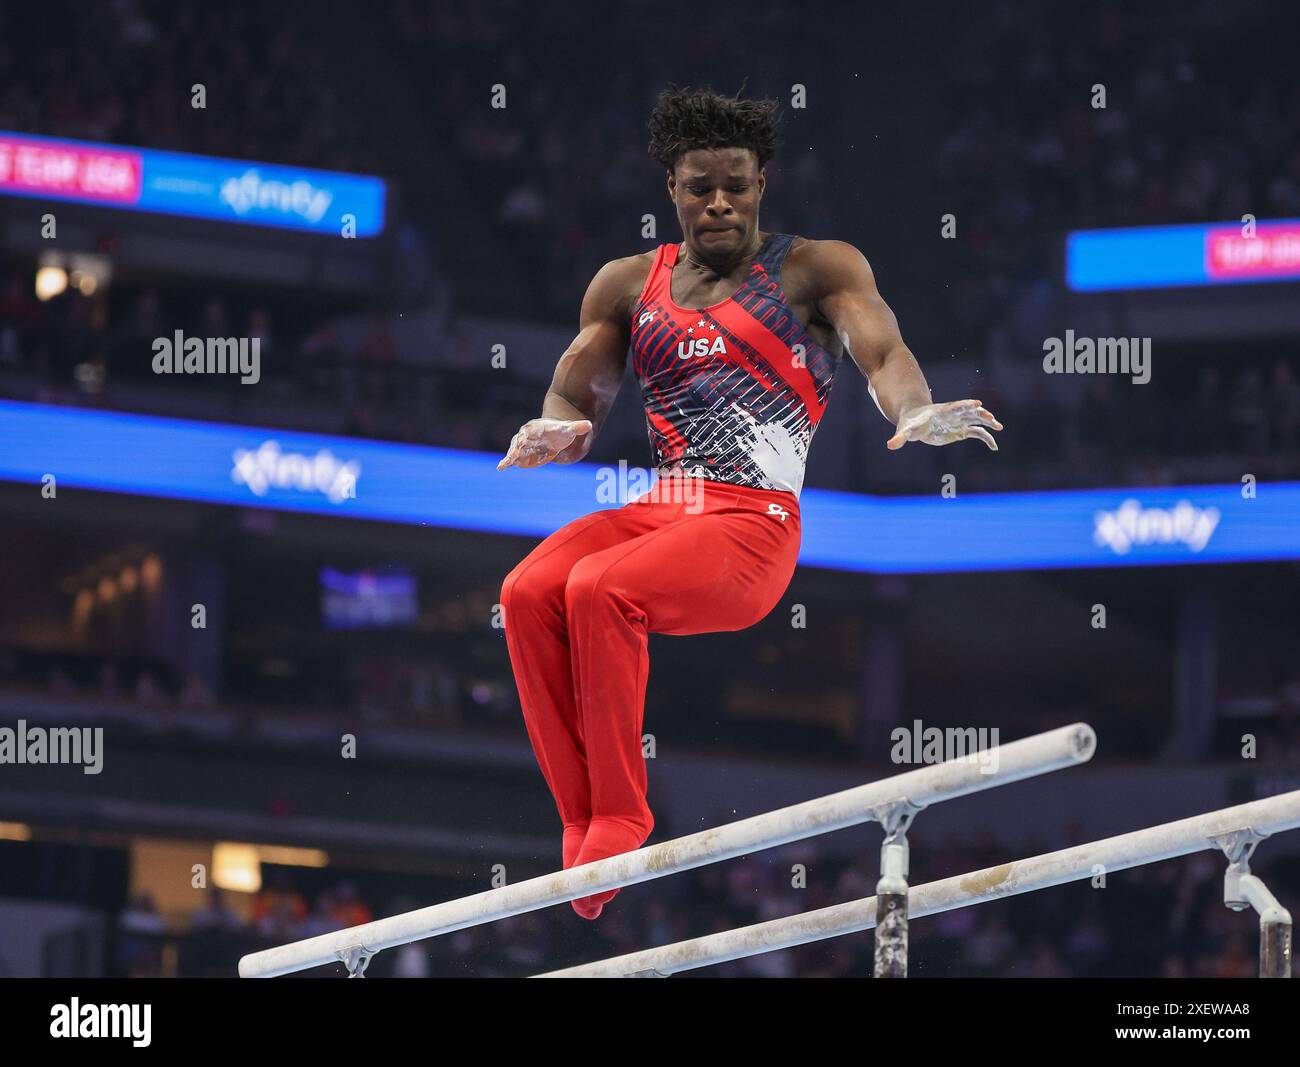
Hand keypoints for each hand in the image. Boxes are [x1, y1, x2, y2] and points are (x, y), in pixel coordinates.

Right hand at [497, 417, 593, 469]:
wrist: (557, 434)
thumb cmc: (563, 431)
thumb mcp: (570, 429)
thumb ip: (577, 427)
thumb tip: (588, 425)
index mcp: (536, 427)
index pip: (529, 432)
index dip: (526, 437)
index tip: (522, 441)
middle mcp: (527, 435)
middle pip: (519, 442)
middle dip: (515, 449)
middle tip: (511, 457)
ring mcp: (523, 445)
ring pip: (514, 450)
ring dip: (510, 457)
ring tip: (503, 465)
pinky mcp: (522, 454)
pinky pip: (513, 458)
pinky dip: (507, 462)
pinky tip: (501, 468)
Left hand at [886, 399, 1002, 450]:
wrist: (915, 422)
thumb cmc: (910, 424)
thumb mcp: (905, 431)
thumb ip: (899, 438)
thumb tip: (890, 445)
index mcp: (942, 412)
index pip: (955, 406)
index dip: (965, 405)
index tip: (977, 403)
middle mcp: (953, 415)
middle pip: (970, 412)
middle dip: (981, 414)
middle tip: (991, 418)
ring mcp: (959, 422)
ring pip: (977, 420)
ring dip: (988, 423)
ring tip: (999, 427)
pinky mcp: (961, 431)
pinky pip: (977, 433)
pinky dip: (986, 438)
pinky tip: (994, 447)